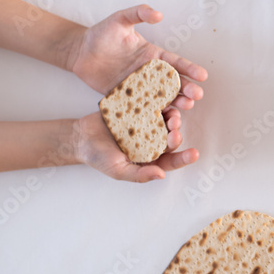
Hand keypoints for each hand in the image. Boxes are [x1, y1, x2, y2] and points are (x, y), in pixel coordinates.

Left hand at [67, 4, 206, 109]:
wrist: (80, 53)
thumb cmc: (101, 34)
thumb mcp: (119, 20)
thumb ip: (138, 13)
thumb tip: (158, 14)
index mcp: (153, 56)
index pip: (176, 63)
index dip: (190, 69)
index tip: (203, 75)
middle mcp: (151, 74)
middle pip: (175, 83)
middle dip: (188, 89)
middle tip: (197, 95)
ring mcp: (141, 88)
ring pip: (164, 98)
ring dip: (177, 103)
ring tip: (186, 106)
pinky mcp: (129, 99)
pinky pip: (144, 108)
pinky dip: (155, 114)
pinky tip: (164, 119)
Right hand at [71, 111, 197, 181]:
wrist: (80, 137)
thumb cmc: (99, 158)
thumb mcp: (118, 170)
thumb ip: (140, 175)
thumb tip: (162, 175)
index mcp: (151, 158)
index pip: (172, 160)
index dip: (184, 157)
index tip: (194, 154)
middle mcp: (153, 141)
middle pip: (171, 138)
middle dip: (176, 135)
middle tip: (175, 131)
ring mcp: (147, 125)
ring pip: (165, 121)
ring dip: (171, 118)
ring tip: (171, 116)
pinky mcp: (139, 111)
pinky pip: (151, 106)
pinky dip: (158, 103)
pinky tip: (162, 99)